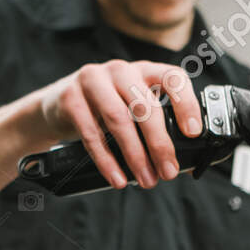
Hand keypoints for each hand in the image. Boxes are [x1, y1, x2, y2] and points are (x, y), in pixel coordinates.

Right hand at [38, 59, 200, 189]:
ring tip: (146, 179)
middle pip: (144, 106)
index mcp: (143, 70)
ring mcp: (93, 80)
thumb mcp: (131, 107)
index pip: (172, 77)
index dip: (186, 103)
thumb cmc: (103, 109)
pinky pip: (92, 134)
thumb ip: (153, 123)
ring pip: (119, 119)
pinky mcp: (70, 98)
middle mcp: (120, 70)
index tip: (193, 132)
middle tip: (168, 171)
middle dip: (159, 143)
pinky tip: (118, 178)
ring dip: (135, 155)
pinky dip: (107, 160)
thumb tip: (177, 162)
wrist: (56, 106)